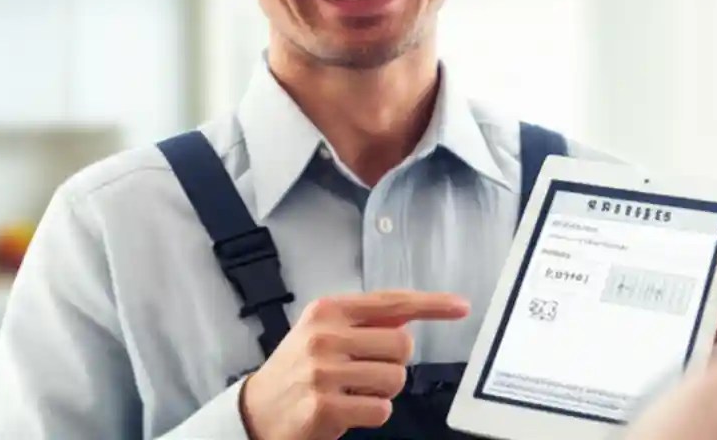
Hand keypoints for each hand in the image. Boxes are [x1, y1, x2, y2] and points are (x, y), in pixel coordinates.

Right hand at [239, 290, 469, 439]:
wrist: (256, 411)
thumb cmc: (297, 370)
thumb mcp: (323, 333)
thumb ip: (363, 323)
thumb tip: (409, 316)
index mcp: (328, 310)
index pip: (391, 302)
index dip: (431, 304)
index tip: (460, 306)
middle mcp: (325, 336)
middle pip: (402, 345)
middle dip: (394, 364)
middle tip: (366, 373)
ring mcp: (323, 372)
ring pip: (395, 380)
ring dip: (382, 392)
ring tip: (352, 392)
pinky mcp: (324, 406)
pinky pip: (381, 410)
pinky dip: (372, 414)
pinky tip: (346, 410)